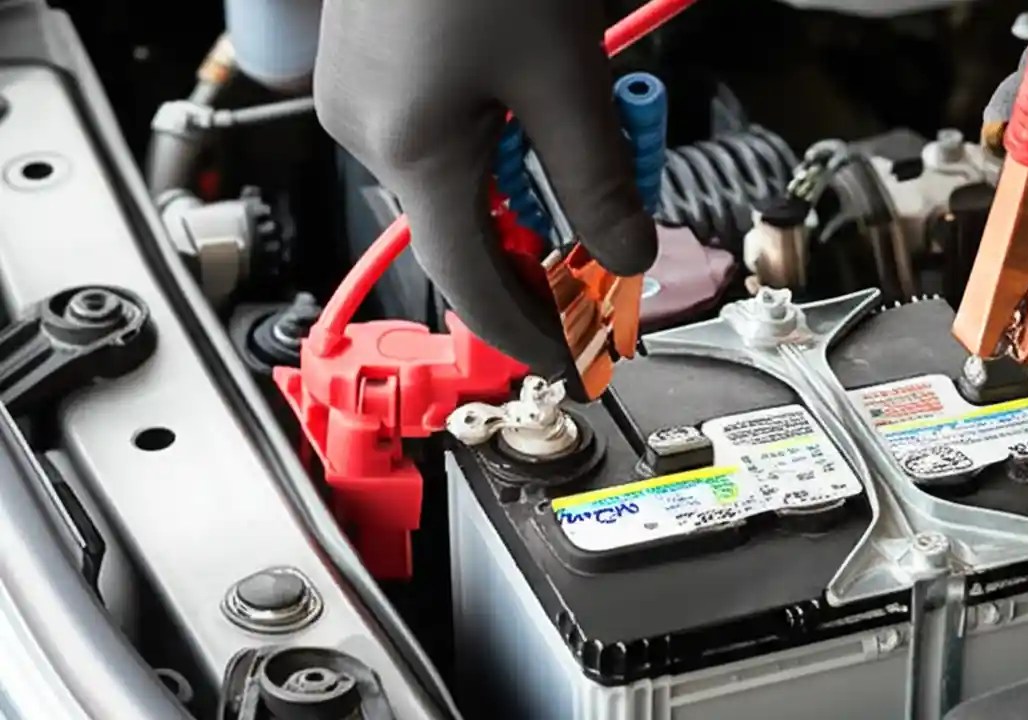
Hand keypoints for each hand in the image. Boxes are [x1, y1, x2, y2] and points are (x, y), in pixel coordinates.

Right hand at [313, 0, 656, 378]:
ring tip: (594, 196)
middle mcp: (370, 131)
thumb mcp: (565, 75)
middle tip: (605, 287)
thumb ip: (597, 179)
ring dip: (531, 204)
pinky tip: (549, 138)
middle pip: (466, 236)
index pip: (471, 282)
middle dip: (542, 265)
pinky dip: (507, 157)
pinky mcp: (383, 65)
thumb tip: (627, 257)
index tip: (573, 364)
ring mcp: (369, 96)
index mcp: (408, 148)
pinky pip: (450, 140)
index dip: (528, 333)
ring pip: (462, 187)